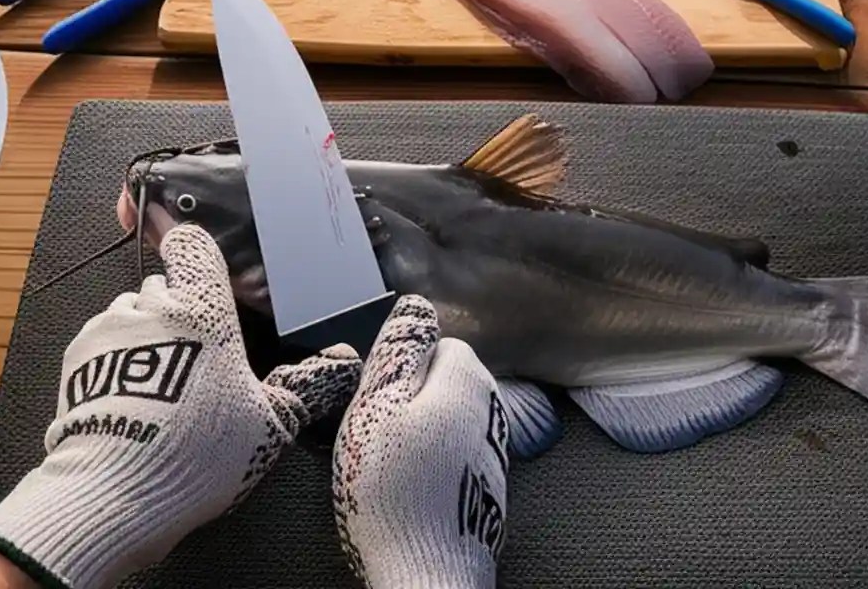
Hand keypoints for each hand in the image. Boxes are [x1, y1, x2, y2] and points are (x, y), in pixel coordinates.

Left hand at [0, 224, 361, 588]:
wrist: (118, 486)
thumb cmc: (199, 450)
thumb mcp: (269, 424)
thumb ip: (302, 388)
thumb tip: (342, 364)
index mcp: (203, 311)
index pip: (193, 247)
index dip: (197, 255)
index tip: (203, 274)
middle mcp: (153, 308)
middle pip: (163, 286)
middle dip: (177, 311)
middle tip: (194, 359)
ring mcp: (109, 330)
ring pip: (129, 313)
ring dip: (142, 336)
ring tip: (156, 384)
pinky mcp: (76, 358)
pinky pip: (99, 344)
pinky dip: (111, 362)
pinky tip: (126, 398)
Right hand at [332, 296, 509, 588]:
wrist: (428, 574)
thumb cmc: (394, 489)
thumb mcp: (377, 405)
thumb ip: (397, 350)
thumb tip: (415, 305)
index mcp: (468, 378)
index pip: (432, 344)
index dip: (396, 369)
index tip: (373, 402)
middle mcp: (492, 408)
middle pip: (438, 383)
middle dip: (406, 404)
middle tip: (375, 439)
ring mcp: (494, 451)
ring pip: (443, 422)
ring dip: (415, 438)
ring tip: (388, 473)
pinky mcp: (487, 489)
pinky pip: (450, 459)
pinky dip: (429, 470)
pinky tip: (408, 496)